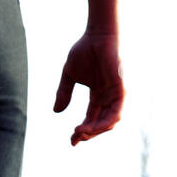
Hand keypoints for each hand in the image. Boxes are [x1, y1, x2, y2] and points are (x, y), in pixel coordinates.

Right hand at [54, 31, 123, 145]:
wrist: (98, 34)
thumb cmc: (85, 50)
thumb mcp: (69, 75)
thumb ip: (64, 93)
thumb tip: (56, 111)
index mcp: (98, 95)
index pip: (90, 119)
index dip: (81, 132)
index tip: (72, 141)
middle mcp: (108, 97)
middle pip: (99, 124)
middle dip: (87, 134)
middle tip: (75, 137)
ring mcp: (115, 95)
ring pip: (108, 123)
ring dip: (95, 131)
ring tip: (81, 133)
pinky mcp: (121, 91)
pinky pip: (115, 114)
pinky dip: (104, 124)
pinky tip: (92, 128)